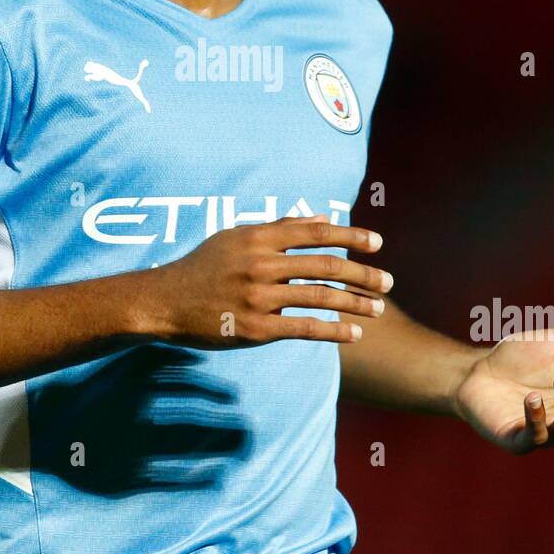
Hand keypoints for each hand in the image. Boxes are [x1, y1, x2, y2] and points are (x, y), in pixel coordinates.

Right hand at [145, 215, 391, 348]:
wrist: (164, 302)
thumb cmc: (202, 266)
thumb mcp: (235, 237)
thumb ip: (278, 228)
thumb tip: (319, 218)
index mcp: (258, 238)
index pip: (315, 232)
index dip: (351, 236)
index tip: (378, 244)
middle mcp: (261, 264)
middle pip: (325, 265)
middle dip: (363, 273)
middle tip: (388, 281)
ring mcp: (258, 297)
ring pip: (320, 297)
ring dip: (355, 302)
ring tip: (378, 308)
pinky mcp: (255, 328)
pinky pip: (303, 328)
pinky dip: (333, 331)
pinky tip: (354, 335)